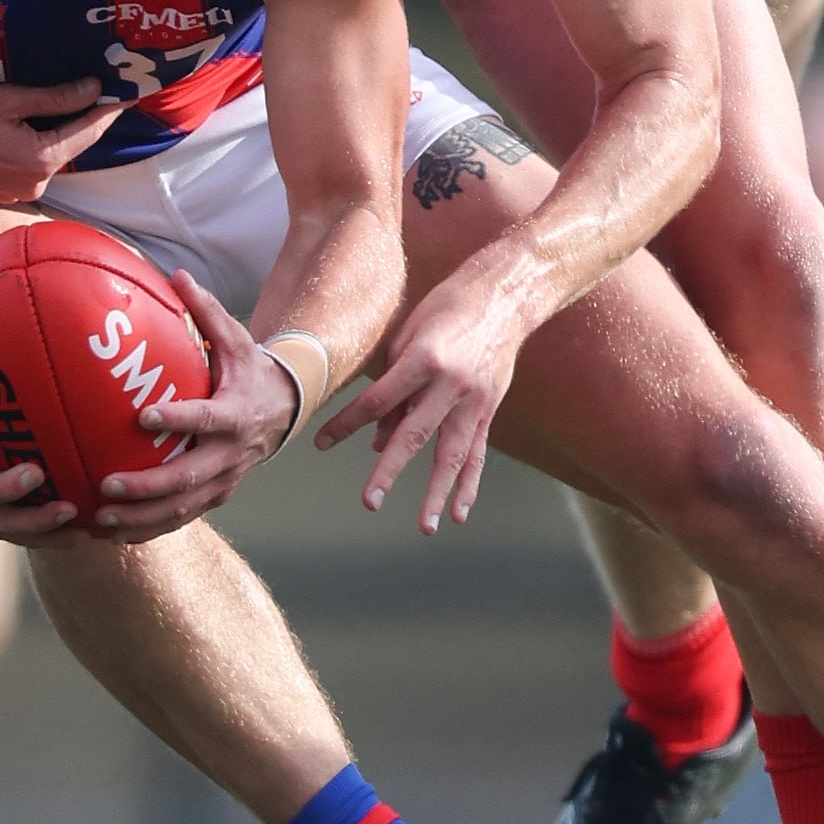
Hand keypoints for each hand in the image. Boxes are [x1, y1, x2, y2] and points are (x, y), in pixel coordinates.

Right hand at [0, 78, 123, 203]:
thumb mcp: (9, 99)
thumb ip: (56, 99)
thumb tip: (93, 90)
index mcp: (39, 162)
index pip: (86, 133)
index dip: (106, 112)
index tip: (124, 95)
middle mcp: (31, 185)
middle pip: (66, 148)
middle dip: (78, 122)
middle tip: (93, 93)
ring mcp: (12, 193)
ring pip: (45, 157)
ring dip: (51, 134)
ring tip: (57, 106)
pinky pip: (24, 167)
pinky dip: (29, 147)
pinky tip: (22, 126)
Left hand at [72, 271, 297, 542]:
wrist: (286, 408)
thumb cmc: (250, 369)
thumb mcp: (235, 338)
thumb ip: (205, 310)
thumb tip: (176, 273)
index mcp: (234, 413)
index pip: (205, 419)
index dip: (176, 419)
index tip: (142, 416)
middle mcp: (231, 453)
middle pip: (188, 478)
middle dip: (147, 488)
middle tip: (106, 485)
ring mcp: (225, 480)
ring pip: (183, 508)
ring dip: (142, 518)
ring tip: (101, 519)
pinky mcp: (217, 496)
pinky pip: (182, 518)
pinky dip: (149, 529)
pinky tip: (114, 534)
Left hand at [316, 270, 523, 533]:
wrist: (503, 297)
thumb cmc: (444, 310)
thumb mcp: (409, 339)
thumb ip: (393, 389)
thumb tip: (379, 440)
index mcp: (423, 360)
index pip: (377, 401)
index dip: (346, 424)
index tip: (320, 444)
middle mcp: (451, 384)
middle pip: (414, 435)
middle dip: (389, 471)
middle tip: (369, 501)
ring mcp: (476, 400)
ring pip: (453, 455)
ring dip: (437, 494)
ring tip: (425, 527)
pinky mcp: (490, 410)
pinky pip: (478, 454)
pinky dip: (469, 485)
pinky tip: (459, 513)